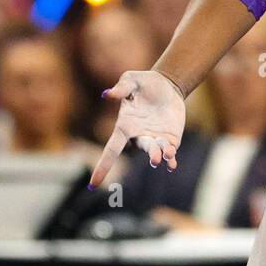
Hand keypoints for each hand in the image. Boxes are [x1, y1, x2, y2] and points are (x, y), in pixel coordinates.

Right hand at [89, 70, 185, 186]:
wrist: (168, 86)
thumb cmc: (145, 82)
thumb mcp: (132, 80)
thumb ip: (121, 88)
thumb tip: (107, 94)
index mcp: (124, 126)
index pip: (111, 150)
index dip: (103, 166)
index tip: (93, 184)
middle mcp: (138, 136)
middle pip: (141, 149)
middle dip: (149, 155)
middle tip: (155, 158)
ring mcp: (155, 139)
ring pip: (156, 153)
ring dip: (161, 156)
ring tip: (167, 155)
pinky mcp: (170, 139)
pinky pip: (169, 153)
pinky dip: (170, 159)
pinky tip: (172, 163)